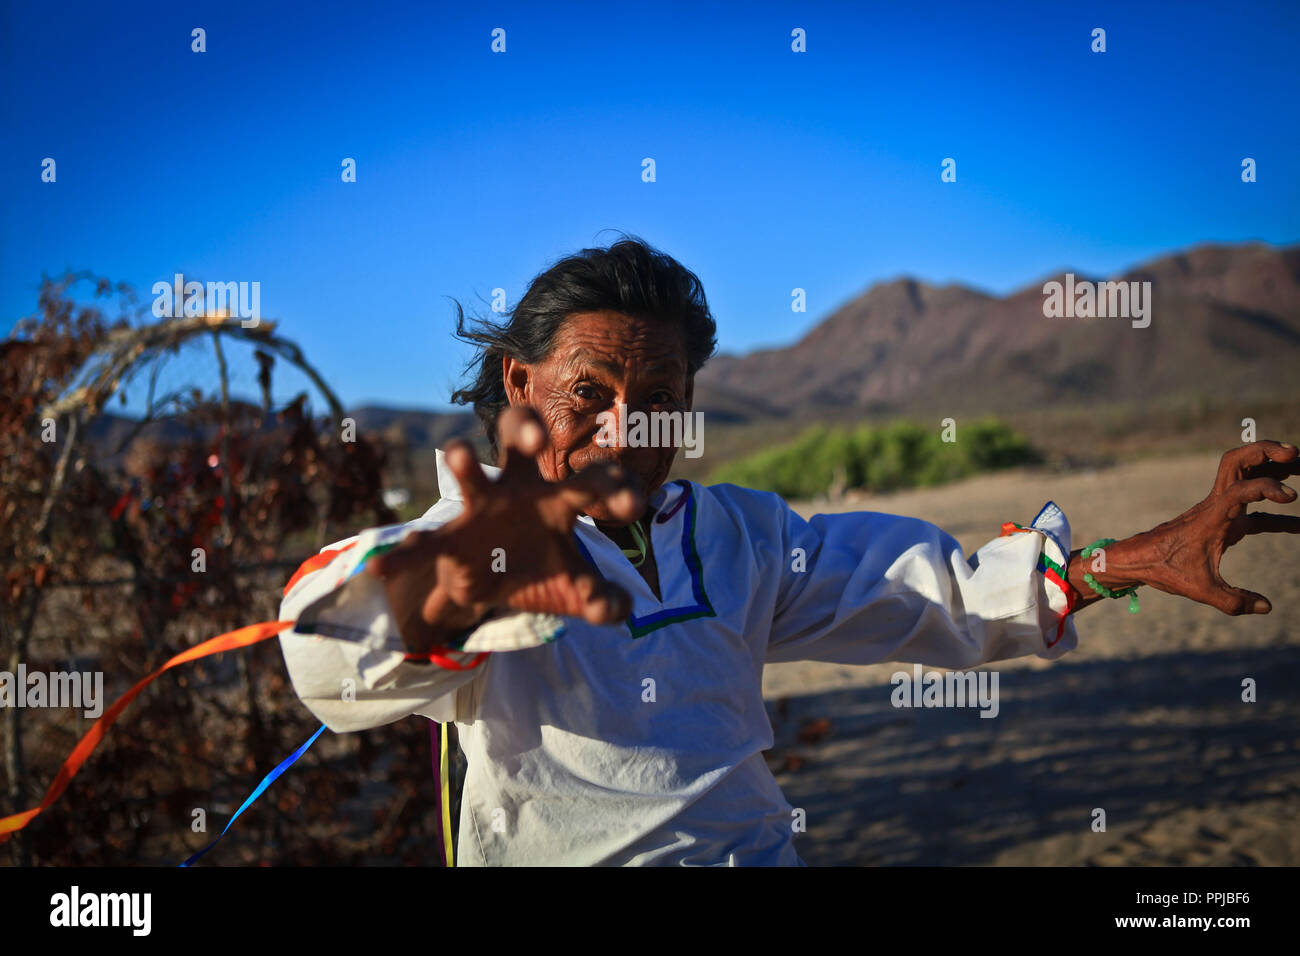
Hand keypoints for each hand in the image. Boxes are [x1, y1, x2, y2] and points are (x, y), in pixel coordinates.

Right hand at [365, 406, 644, 652]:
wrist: (496, 587)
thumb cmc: (545, 572)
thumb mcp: (577, 589)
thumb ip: (603, 598)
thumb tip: (620, 609)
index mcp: (561, 495)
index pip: (591, 475)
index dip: (612, 488)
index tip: (630, 508)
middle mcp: (518, 487)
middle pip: (520, 434)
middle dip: (526, 429)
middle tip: (538, 442)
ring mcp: (480, 507)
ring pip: (469, 472)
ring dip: (462, 462)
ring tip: (459, 459)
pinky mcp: (450, 539)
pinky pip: (424, 543)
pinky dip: (404, 556)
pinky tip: (381, 570)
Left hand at [1094, 440, 1299, 614]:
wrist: (1141, 559)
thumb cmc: (1166, 570)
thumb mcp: (1200, 589)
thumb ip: (1233, 601)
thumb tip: (1267, 607)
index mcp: (1213, 516)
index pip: (1239, 488)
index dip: (1265, 487)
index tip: (1290, 498)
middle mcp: (1218, 505)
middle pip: (1239, 461)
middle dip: (1266, 451)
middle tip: (1295, 453)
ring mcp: (1222, 509)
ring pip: (1247, 476)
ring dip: (1274, 468)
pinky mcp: (1225, 520)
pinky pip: (1255, 509)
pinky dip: (1277, 512)